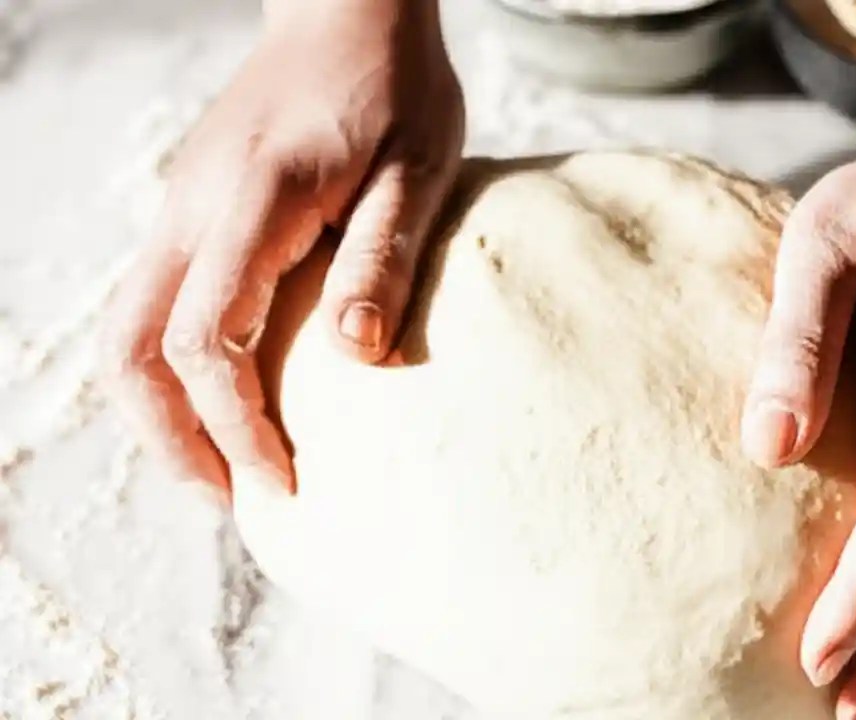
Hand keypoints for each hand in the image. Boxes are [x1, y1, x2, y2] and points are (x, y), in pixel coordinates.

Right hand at [101, 0, 463, 494]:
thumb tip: (358, 356)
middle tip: (231, 498)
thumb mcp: (418, 169)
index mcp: (251, 201)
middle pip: (134, 348)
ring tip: (222, 464)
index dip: (236, 426)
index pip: (209, 341)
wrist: (349, 9)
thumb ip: (383, 258)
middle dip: (172, 438)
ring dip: (164, 407)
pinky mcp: (192, 208)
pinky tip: (228, 394)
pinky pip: (158, 300)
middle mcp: (192, 208)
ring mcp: (180, 206)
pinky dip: (176, 364)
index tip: (284, 479)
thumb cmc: (393, 85)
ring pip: (132, 327)